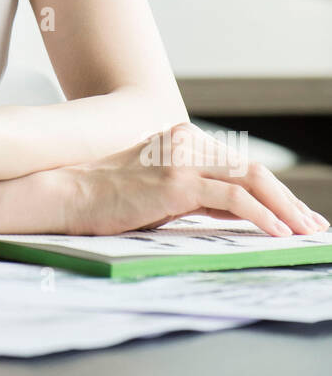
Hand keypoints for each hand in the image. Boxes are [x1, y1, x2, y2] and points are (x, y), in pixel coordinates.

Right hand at [63, 121, 329, 236]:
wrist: (68, 194)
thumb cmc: (107, 199)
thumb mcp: (159, 192)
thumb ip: (198, 195)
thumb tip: (242, 214)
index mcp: (183, 141)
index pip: (240, 167)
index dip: (274, 194)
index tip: (297, 218)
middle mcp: (187, 143)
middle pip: (253, 170)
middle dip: (289, 202)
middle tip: (313, 227)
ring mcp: (183, 160)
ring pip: (252, 181)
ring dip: (285, 210)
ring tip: (305, 233)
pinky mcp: (178, 181)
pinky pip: (234, 199)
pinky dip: (263, 217)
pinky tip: (279, 234)